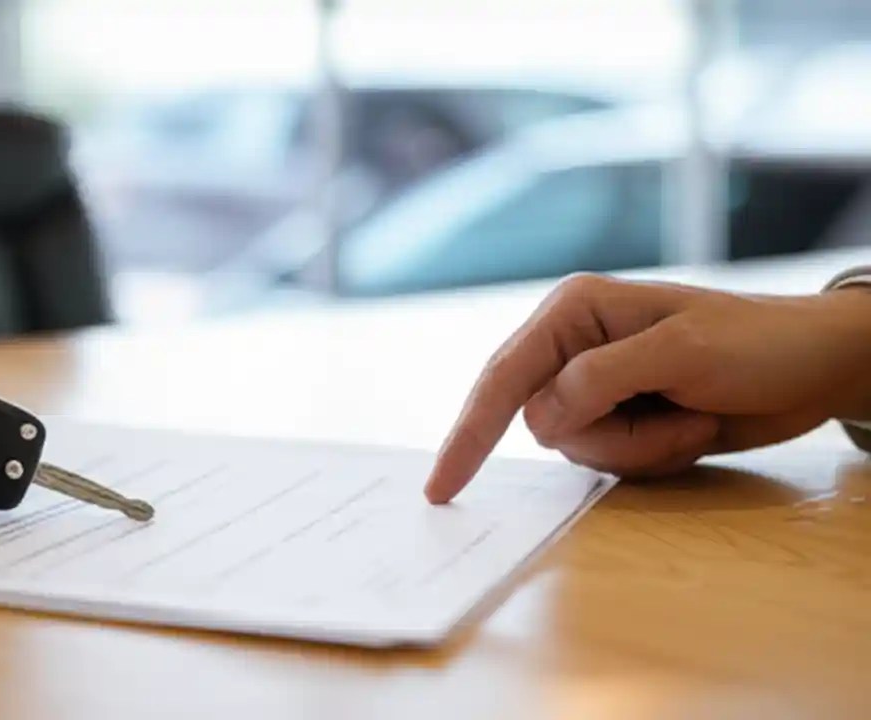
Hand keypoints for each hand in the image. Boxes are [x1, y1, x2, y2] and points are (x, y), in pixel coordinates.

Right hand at [425, 273, 870, 501]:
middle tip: (674, 413)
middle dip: (610, 435)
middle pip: (541, 422)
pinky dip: (655, 456)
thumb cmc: (757, 344)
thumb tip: (540, 415)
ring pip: (576, 448)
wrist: (816, 370)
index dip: (469, 434)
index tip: (441, 488)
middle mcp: (574, 347)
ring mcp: (598, 386)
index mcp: (574, 311)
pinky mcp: (622, 417)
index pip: (504, 377)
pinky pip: (609, 461)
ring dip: (641, 448)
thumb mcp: (680, 351)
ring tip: (692, 414)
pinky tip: (693, 424)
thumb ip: (599, 379)